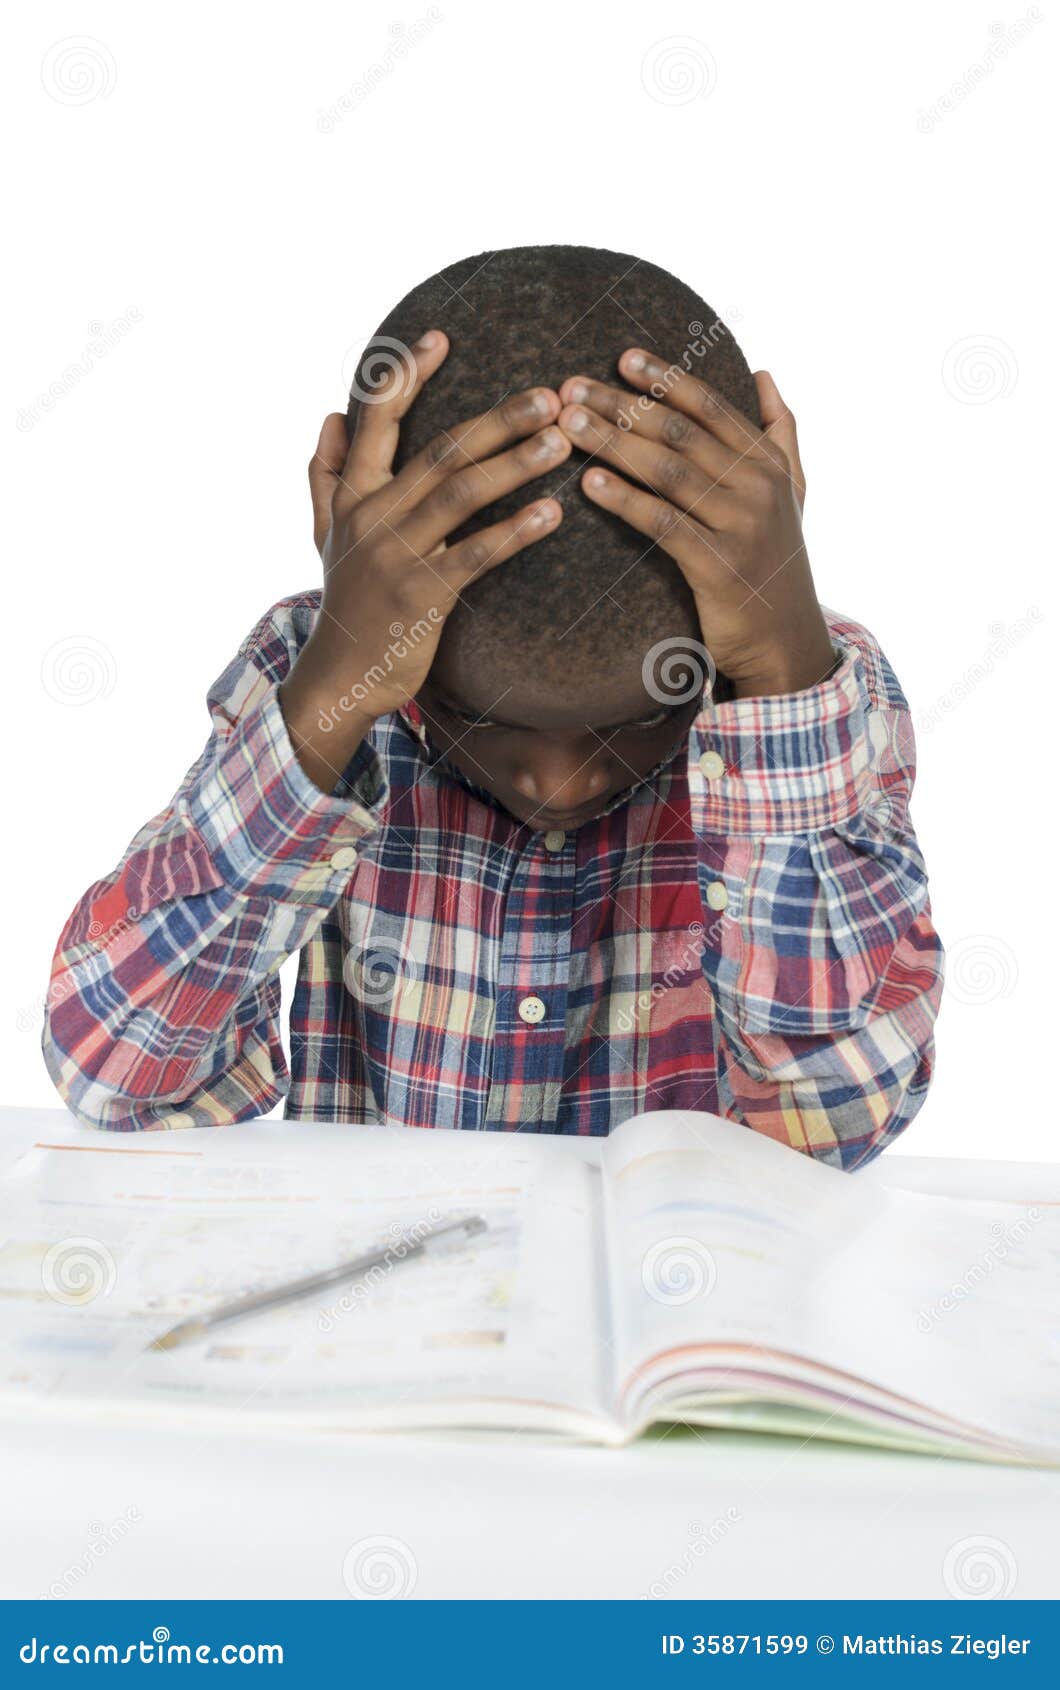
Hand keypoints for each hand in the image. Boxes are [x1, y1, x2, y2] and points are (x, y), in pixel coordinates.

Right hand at [280, 330, 569, 789]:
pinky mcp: (421, 596)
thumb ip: (325, 474)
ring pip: (460, 494)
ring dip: (514, 464)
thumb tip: (330, 416)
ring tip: (561, 442)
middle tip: (550, 395)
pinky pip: (474, 556)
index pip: (378, 419)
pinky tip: (552, 515)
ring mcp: (396, 554)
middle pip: (441, 450)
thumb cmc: (348, 603)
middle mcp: (373, 515)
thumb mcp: (325, 535)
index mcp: (354, 493)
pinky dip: (514, 532)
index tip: (441, 336)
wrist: (340, 677)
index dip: (406, 376)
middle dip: (498, 419)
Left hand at [556, 356, 834, 697]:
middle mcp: (757, 486)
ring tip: (570, 426)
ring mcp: (739, 525)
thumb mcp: (793, 492)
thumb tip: (764, 374)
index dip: (665, 379)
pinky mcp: (717, 567)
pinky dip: (625, 500)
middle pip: (678, 432)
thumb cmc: (776, 563)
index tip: (621, 359)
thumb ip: (780, 432)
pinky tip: (590, 484)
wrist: (786, 641)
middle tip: (573, 388)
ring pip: (667, 471)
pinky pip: (662, 524)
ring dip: (613, 444)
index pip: (710, 406)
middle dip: (623, 406)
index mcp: (768, 462)